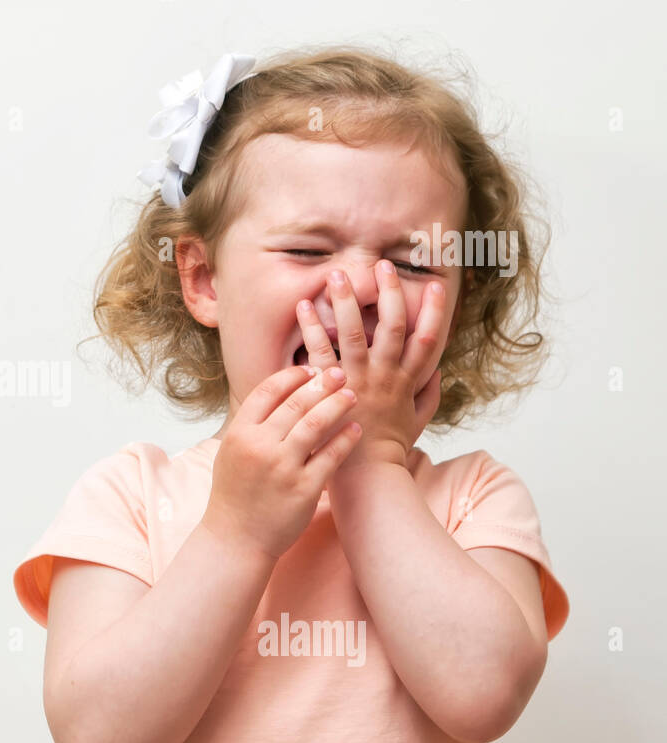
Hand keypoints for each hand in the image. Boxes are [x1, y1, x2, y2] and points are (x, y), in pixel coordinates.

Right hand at [202, 363, 362, 560]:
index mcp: (239, 433)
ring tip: (353, 395)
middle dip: (322, 383)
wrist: (236, 538)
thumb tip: (281, 392)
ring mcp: (282, 468)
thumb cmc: (236, 493)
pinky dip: (346, 439)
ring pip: (316, 423)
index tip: (310, 370)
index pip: (268, 391)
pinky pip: (331, 456)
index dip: (292, 376)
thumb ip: (253, 424)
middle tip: (340, 373)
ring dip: (338, 404)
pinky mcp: (303, 489)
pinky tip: (356, 430)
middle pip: (296, 402)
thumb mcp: (232, 452)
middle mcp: (260, 446)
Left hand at [296, 261, 444, 473]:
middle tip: (381, 265)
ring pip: (354, 332)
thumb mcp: (418, 422)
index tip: (438, 285)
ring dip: (346, 301)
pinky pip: (318, 351)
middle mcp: (385, 376)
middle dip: (389, 293)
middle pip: (393, 326)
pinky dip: (310, 328)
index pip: (428, 340)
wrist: (367, 477)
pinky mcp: (330, 388)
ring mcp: (357, 380)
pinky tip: (302, 306)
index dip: (434, 311)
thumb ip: (429, 396)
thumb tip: (438, 373)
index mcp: (408, 382)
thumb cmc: (389, 451)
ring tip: (336, 275)